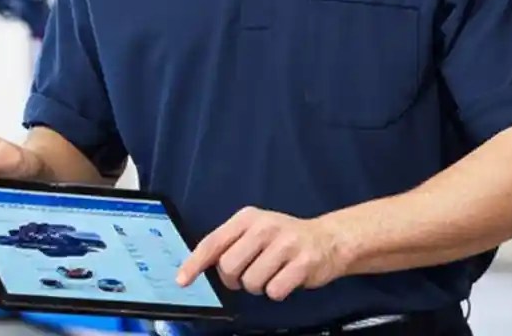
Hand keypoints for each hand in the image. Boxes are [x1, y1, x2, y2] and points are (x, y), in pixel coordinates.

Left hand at [175, 207, 344, 301]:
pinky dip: (277, 292)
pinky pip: (274, 292)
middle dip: (235, 280)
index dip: (194, 263)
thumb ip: (230, 244)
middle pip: (229, 267)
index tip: (182, 280)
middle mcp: (265, 227)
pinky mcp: (302, 263)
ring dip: (259, 286)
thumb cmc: (285, 239)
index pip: (213, 242)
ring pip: (251, 283)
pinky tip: (286, 278)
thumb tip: (200, 267)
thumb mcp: (255, 231)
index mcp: (248, 218)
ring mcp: (285, 244)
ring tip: (272, 273)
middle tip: (248, 275)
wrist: (329, 239)